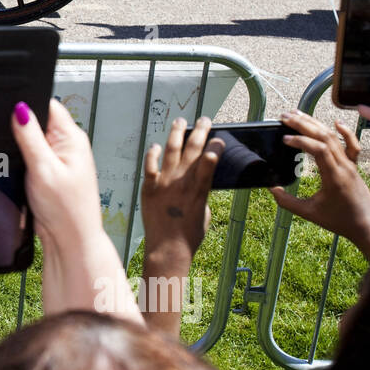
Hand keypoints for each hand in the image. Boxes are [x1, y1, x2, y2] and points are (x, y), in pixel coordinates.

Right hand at [12, 100, 139, 322]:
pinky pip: (31, 157)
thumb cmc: (66, 209)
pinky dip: (23, 163)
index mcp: (72, 137)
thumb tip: (20, 108)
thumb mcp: (43, 168)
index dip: (27, 107)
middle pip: (37, 121)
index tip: (12, 118)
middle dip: (21, 131)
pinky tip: (24, 174)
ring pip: (32, 140)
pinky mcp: (50, 172)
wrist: (70, 240)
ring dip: (21, 150)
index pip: (47, 105)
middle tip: (21, 153)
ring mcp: (60, 159)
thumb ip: (30, 137)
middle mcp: (68, 145)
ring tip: (26, 168)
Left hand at [141, 117, 223, 262]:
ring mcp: (164, 184)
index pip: (210, 161)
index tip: (220, 137)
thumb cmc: (190, 235)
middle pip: (193, 150)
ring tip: (180, 121)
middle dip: (200, 132)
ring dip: (176, 133)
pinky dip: (153, 153)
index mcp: (199, 190)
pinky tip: (156, 145)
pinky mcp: (148, 188)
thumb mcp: (204, 213)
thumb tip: (199, 181)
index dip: (216, 146)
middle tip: (204, 120)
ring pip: (171, 151)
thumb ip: (202, 194)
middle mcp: (182, 183)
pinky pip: (150, 165)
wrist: (167, 248)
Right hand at [269, 110, 369, 261]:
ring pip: (335, 137)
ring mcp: (351, 165)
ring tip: (298, 115)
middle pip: (325, 137)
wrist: (368, 227)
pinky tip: (336, 122)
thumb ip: (287, 202)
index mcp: (334, 177)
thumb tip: (271, 189)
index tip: (284, 139)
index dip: (300, 140)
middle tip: (285, 117)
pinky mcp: (354, 167)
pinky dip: (345, 131)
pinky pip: (352, 145)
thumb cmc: (340, 221)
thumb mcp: (309, 213)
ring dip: (316, 124)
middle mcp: (344, 166)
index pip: (319, 149)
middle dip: (304, 124)